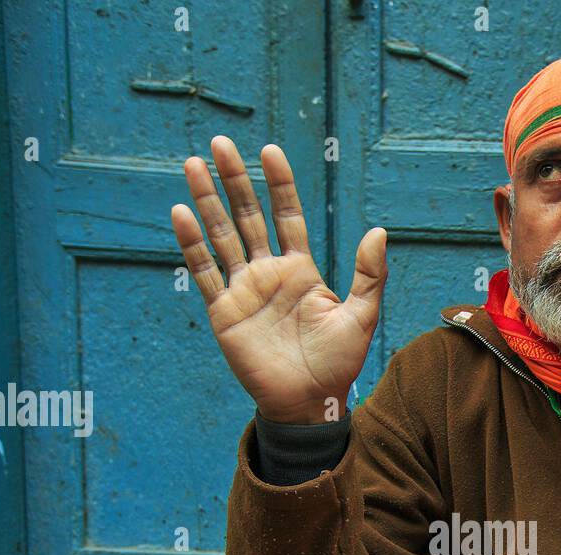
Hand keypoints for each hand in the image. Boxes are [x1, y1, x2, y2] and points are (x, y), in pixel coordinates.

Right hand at [171, 136, 387, 423]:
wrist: (309, 403)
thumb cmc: (338, 364)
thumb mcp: (361, 316)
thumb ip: (370, 275)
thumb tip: (380, 230)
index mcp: (301, 270)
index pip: (287, 216)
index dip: (279, 184)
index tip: (270, 150)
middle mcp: (269, 274)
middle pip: (248, 216)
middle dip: (235, 180)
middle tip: (220, 144)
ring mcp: (244, 290)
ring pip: (221, 236)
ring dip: (207, 201)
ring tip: (193, 164)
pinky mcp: (224, 312)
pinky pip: (204, 272)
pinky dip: (192, 243)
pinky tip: (180, 213)